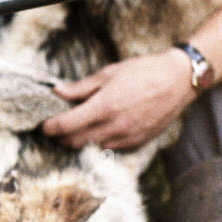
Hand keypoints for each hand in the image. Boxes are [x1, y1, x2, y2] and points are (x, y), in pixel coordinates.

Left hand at [40, 50, 196, 149]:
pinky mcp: (138, 143)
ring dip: (78, 142)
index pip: (66, 125)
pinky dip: (98, 143)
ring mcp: (127, 137)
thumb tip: (57, 91)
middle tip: (54, 131)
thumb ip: (81, 87)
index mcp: (104, 106)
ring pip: (92, 148)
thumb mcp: (109, 74)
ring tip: (73, 131)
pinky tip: (96, 132)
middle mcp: (114, 126)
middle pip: (75, 142)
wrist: (179, 80)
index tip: (42, 126)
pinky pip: (110, 149)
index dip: (50, 128)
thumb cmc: (143, 72)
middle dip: (60, 138)